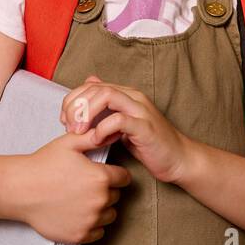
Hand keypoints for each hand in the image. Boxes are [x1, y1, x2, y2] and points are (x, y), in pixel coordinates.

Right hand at [20, 128, 131, 243]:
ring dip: (101, 209)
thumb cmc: (43, 165)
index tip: (106, 174)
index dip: (116, 174)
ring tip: (81, 200)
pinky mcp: (80, 235)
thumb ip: (94, 138)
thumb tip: (112, 133)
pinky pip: (98, 232)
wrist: (20, 189)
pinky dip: (91, 225)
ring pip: (109, 215)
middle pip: (116, 196)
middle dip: (106, 190)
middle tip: (86, 186)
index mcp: (101, 178)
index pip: (124, 178)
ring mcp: (90, 220)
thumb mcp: (69, 143)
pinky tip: (78, 214)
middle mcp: (100, 200)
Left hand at [60, 74, 195, 184]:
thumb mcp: (122, 124)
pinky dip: (103, 129)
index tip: (65, 120)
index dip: (72, 100)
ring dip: (86, 113)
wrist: (178, 159)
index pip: (90, 85)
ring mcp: (140, 110)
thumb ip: (106, 108)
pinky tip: (98, 140)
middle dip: (76, 106)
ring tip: (79, 132)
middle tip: (69, 127)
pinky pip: (119, 119)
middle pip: (95, 88)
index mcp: (125, 95)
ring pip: (106, 95)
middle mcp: (133, 97)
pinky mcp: (145, 126)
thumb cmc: (149, 145)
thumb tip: (89, 85)